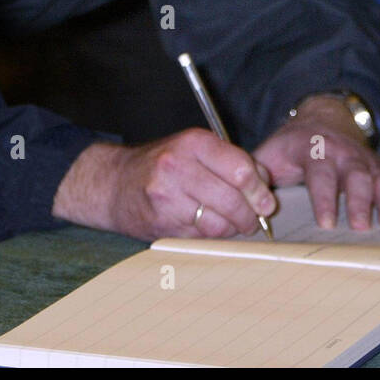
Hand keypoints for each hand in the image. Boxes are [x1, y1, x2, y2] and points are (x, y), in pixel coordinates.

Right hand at [51, 129, 276, 241]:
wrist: (114, 183)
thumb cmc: (162, 165)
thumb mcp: (194, 149)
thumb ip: (230, 161)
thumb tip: (264, 184)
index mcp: (194, 142)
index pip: (241, 170)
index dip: (260, 191)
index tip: (266, 203)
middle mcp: (178, 166)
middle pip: (232, 199)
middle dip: (250, 215)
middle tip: (254, 220)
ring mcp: (167, 196)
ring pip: (218, 223)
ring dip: (231, 229)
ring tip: (231, 225)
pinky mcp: (160, 222)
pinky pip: (199, 237)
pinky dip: (210, 236)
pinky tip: (206, 227)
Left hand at [253, 95, 379, 229]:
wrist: (322, 120)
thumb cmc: (291, 147)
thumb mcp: (270, 153)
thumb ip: (256, 174)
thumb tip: (247, 199)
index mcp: (313, 149)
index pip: (320, 173)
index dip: (324, 197)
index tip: (326, 222)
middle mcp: (342, 151)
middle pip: (355, 175)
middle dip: (360, 201)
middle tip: (362, 227)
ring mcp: (364, 158)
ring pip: (379, 177)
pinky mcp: (379, 165)